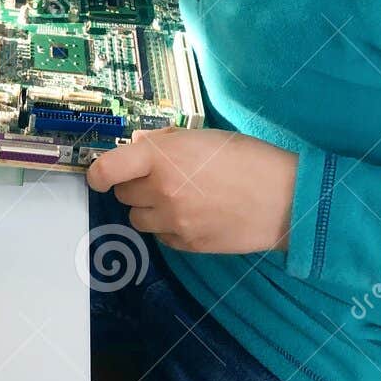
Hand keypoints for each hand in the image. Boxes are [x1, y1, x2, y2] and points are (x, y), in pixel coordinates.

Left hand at [86, 128, 297, 253]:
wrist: (282, 198)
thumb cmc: (247, 158)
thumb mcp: (202, 136)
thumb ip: (164, 142)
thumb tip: (137, 145)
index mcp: (160, 157)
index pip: (106, 170)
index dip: (98, 173)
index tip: (101, 175)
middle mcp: (160, 191)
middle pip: (123, 194)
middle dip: (136, 184)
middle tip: (162, 177)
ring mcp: (172, 221)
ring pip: (138, 218)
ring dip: (149, 208)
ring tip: (179, 197)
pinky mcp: (186, 244)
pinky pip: (161, 236)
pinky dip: (168, 226)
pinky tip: (194, 214)